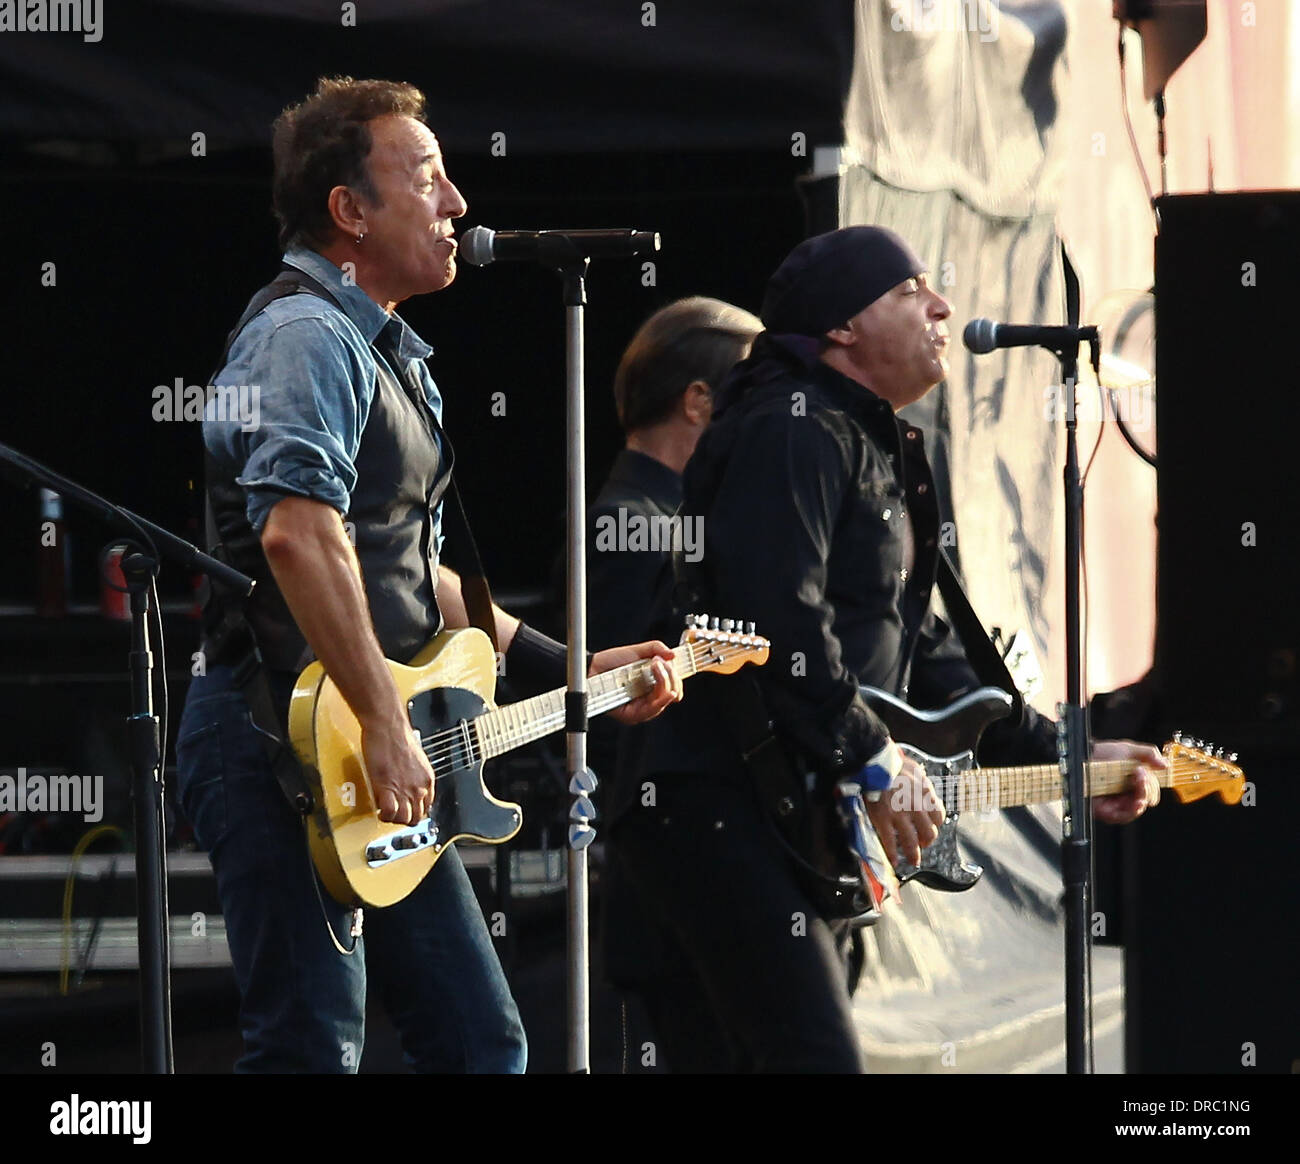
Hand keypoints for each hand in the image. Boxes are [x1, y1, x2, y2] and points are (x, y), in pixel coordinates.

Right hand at [362, 716, 436, 824]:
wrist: (388, 726)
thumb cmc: (397, 736)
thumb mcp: (415, 759)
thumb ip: (413, 775)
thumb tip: (405, 783)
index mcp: (427, 779)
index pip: (427, 807)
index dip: (414, 812)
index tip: (405, 810)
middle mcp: (420, 786)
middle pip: (417, 817)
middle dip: (404, 820)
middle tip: (393, 814)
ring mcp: (405, 789)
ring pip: (405, 819)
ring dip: (393, 819)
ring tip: (385, 813)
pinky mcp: (388, 787)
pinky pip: (390, 812)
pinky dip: (384, 815)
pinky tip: (379, 811)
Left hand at [592, 640, 682, 724]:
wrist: (593, 667)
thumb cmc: (612, 661)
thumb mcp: (638, 650)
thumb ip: (656, 648)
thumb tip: (673, 655)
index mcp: (652, 687)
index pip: (674, 689)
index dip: (678, 680)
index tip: (674, 665)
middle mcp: (648, 699)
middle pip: (672, 695)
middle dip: (672, 677)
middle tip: (662, 661)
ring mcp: (640, 709)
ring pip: (664, 701)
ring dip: (665, 680)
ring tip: (656, 664)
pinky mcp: (631, 715)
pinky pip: (650, 710)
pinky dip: (657, 694)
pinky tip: (656, 678)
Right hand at [864, 754, 945, 868]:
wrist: (872, 761)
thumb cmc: (891, 763)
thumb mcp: (914, 769)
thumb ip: (921, 781)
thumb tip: (923, 785)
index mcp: (925, 794)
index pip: (938, 816)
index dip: (934, 825)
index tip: (929, 827)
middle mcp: (916, 807)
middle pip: (929, 833)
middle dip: (926, 842)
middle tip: (922, 845)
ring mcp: (899, 815)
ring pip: (912, 842)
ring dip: (913, 854)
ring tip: (913, 860)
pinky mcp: (883, 819)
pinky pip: (890, 842)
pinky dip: (892, 854)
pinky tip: (894, 860)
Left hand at [1090, 738, 1163, 823]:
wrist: (1083, 757)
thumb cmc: (1103, 754)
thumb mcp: (1128, 749)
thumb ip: (1148, 754)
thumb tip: (1165, 764)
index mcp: (1135, 783)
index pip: (1151, 792)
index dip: (1151, 784)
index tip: (1143, 771)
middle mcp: (1127, 795)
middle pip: (1146, 801)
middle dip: (1147, 788)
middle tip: (1139, 775)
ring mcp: (1116, 804)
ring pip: (1136, 810)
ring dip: (1141, 798)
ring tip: (1138, 784)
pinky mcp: (1105, 811)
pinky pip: (1121, 817)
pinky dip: (1130, 811)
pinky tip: (1134, 802)